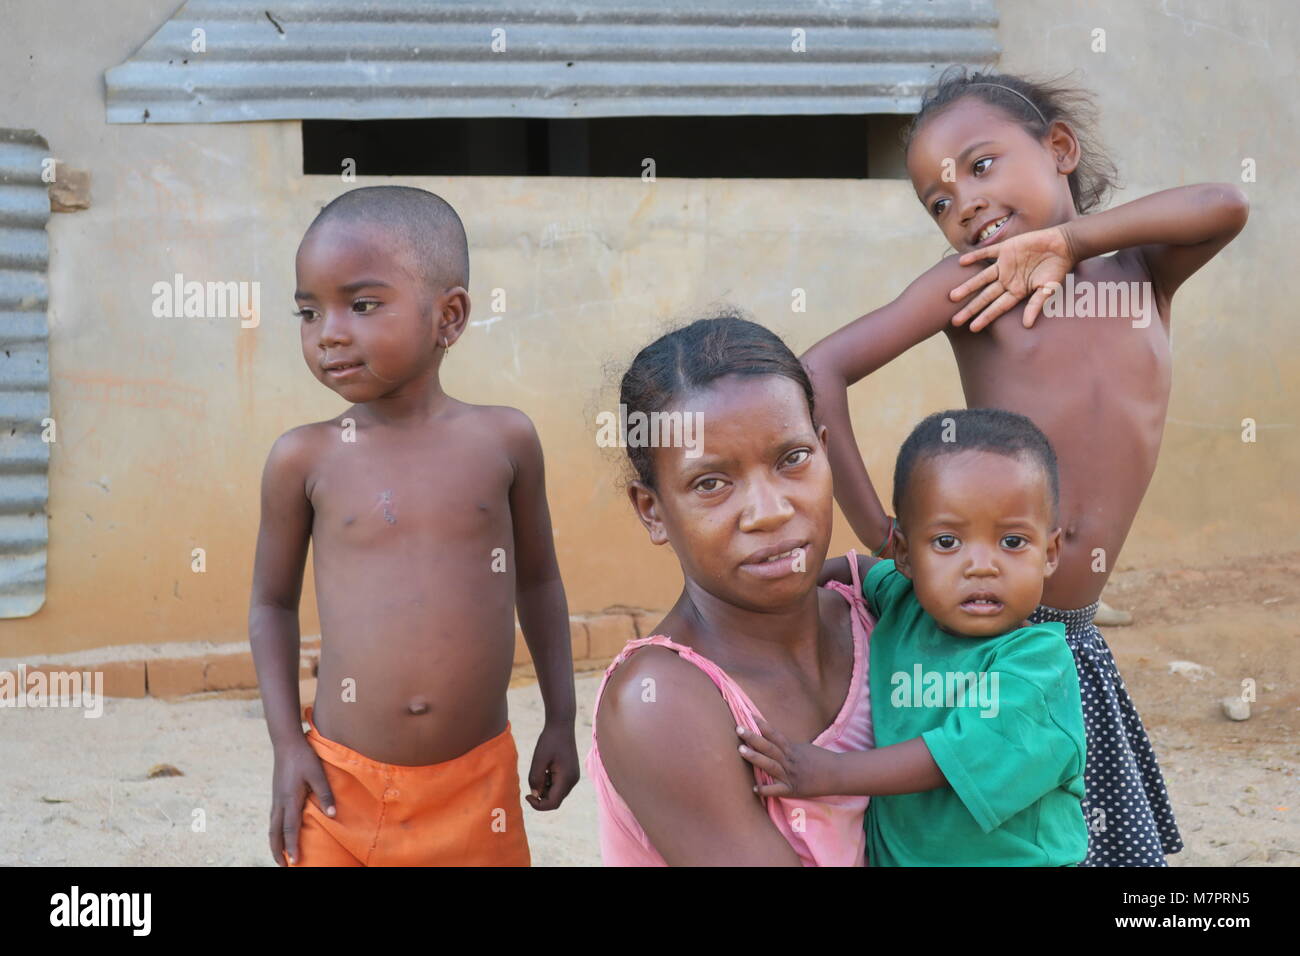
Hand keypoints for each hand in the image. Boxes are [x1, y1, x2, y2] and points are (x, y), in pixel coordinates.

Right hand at [269, 739, 334, 865]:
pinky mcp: (276, 794)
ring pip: (272, 827)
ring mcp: (276, 799)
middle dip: (278, 852)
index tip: (294, 862)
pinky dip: (275, 832)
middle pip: (275, 834)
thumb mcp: (318, 774)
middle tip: (283, 867)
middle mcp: (280, 802)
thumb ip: (325, 794)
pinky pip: (273, 819)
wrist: (286, 743)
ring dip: (275, 843)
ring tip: (280, 856)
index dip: (292, 847)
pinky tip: (280, 834)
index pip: (289, 829)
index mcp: (290, 800)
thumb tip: (333, 815)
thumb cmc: (304, 757)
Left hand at [525, 720, 579, 810]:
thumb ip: (535, 779)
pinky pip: (558, 786)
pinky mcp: (570, 774)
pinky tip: (546, 768)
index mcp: (566, 779)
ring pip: (556, 793)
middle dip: (541, 795)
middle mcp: (572, 781)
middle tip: (533, 778)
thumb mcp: (539, 760)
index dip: (538, 805)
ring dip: (544, 788)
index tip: (527, 795)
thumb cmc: (549, 741)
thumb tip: (535, 795)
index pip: (553, 803)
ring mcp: (573, 777)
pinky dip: (549, 782)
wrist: (561, 726)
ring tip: (541, 769)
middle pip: (555, 800)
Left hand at [736, 717, 841, 797]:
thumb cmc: (820, 760)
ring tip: (741, 750)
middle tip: (738, 729)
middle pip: (769, 747)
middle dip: (753, 738)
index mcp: (792, 749)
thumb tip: (771, 741)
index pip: (774, 734)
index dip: (761, 725)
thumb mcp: (803, 749)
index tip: (748, 715)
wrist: (838, 774)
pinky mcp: (793, 789)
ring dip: (755, 757)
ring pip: (770, 765)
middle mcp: (789, 760)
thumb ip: (787, 747)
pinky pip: (777, 790)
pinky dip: (766, 790)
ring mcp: (790, 775)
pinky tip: (754, 789)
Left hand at [950, 225, 1074, 330]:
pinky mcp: (1005, 249)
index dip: (985, 317)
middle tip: (954, 320)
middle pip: (984, 297)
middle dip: (970, 308)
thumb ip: (1035, 305)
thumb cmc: (1057, 269)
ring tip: (951, 296)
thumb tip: (1027, 325)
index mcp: (1017, 291)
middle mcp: (1007, 280)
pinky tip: (961, 262)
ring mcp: (1005, 265)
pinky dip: (975, 256)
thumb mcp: (1048, 289)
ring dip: (967, 286)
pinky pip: (987, 253)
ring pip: (981, 278)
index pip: (997, 308)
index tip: (972, 328)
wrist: (1062, 244)